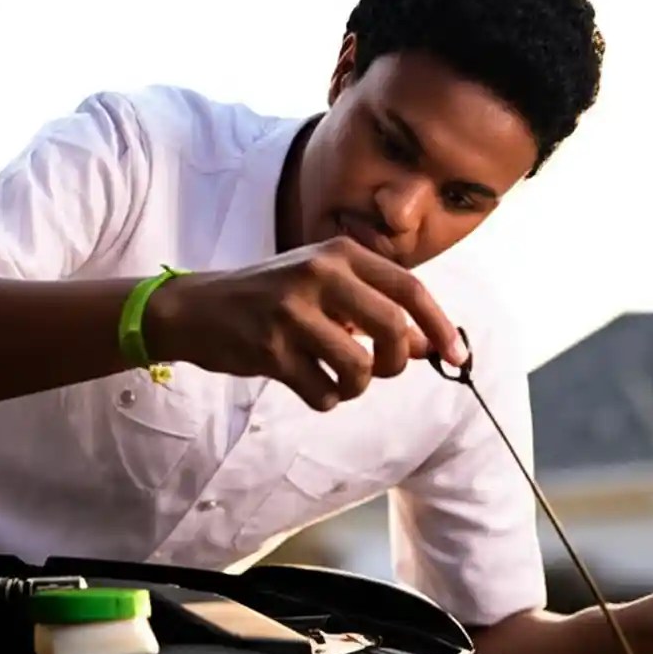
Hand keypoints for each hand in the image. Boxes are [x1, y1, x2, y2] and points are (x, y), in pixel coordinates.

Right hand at [144, 236, 466, 409]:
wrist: (196, 308)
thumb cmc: (272, 298)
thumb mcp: (327, 290)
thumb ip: (376, 313)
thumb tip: (428, 345)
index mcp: (339, 253)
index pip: (410, 290)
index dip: (440, 327)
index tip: (456, 357)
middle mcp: (318, 275)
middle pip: (393, 329)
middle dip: (396, 362)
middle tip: (381, 370)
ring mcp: (292, 312)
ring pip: (359, 368)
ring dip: (357, 387)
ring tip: (339, 381)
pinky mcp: (270, 350)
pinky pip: (323, 393)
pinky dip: (326, 399)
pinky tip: (310, 385)